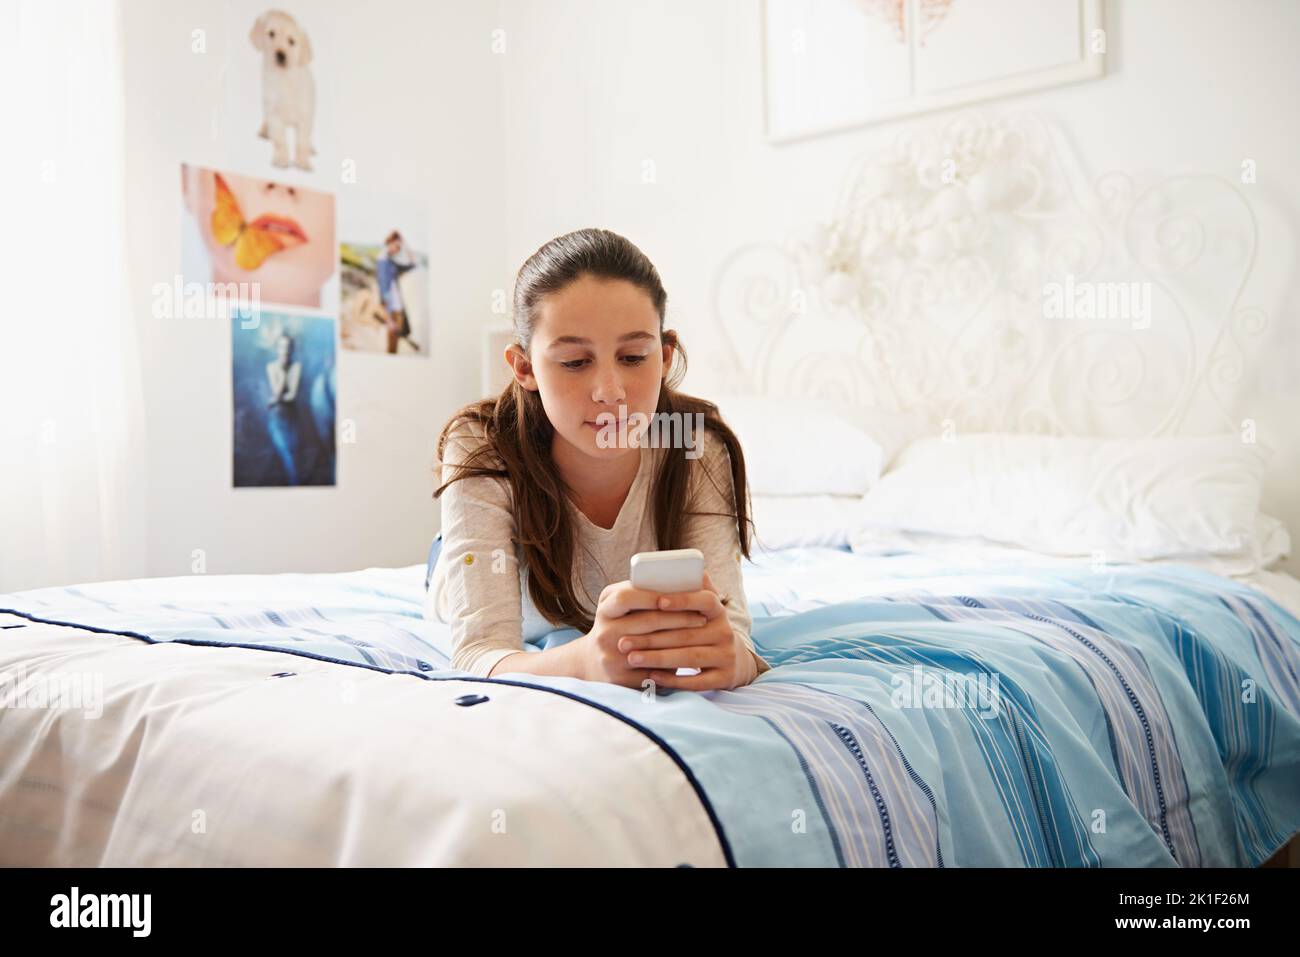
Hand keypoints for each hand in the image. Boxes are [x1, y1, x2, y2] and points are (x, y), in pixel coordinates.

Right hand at [573, 579, 707, 688]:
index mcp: (605, 609)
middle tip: (702, 616)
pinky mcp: (620, 680)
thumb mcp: (620, 606)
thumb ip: (640, 593)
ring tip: (699, 634)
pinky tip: (689, 657)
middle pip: (646, 622)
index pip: (626, 597)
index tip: (677, 596)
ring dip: (681, 639)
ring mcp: (610, 659)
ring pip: (653, 648)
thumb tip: (679, 583)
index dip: (652, 596)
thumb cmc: (618, 626)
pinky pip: (653, 671)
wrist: (593, 662)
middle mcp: (603, 634)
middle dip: (679, 617)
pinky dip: (673, 664)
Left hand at [621, 571, 756, 691]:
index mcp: (718, 610)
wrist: (732, 661)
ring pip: (689, 658)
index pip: (705, 600)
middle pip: (686, 634)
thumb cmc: (703, 629)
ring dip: (657, 658)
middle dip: (651, 638)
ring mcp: (727, 656)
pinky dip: (673, 680)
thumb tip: (670, 566)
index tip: (659, 601)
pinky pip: (697, 682)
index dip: (683, 600)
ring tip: (631, 658)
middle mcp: (726, 632)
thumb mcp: (701, 608)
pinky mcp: (724, 678)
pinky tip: (651, 676)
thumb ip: (689, 588)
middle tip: (622, 641)